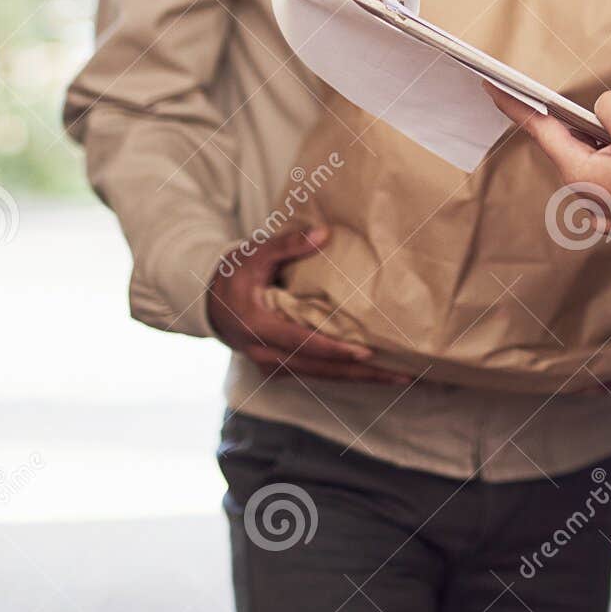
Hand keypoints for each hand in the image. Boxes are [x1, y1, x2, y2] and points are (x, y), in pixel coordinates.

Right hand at [206, 227, 412, 387]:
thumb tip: (324, 233)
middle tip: (402, 376)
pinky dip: (344, 373)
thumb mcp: (254, 255)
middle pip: (319, 369)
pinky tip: (373, 372)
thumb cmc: (234, 275)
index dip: (333, 349)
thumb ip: (287, 245)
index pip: (301, 342)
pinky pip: (315, 373)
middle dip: (360, 374)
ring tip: (398, 377)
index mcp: (257, 326)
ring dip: (358, 378)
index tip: (366, 353)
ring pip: (320, 376)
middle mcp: (265, 353)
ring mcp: (271, 365)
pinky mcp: (279, 368)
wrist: (208, 302)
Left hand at [489, 85, 610, 248]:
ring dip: (608, 143)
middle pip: (572, 145)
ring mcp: (607, 213)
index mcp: (581, 173)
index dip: (515, 104)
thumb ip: (610, 108)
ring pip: (597, 163)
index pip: (540, 129)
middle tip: (593, 103)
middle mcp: (587, 197)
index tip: (492, 86)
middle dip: (580, 122)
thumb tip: (604, 110)